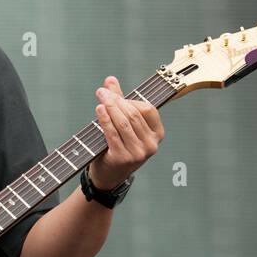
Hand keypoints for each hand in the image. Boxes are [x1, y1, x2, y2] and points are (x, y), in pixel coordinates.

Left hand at [89, 75, 164, 189]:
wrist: (108, 177)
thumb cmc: (117, 148)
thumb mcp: (123, 126)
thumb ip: (119, 102)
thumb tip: (110, 79)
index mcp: (157, 134)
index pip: (148, 109)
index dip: (130, 99)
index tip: (113, 94)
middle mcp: (151, 145)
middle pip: (133, 114)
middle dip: (116, 100)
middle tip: (102, 92)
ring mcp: (138, 153)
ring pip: (124, 122)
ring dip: (110, 107)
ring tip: (100, 97)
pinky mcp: (123, 158)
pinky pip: (113, 133)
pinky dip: (105, 119)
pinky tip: (99, 110)